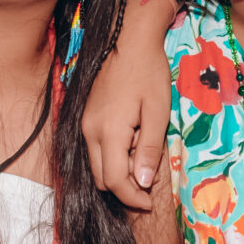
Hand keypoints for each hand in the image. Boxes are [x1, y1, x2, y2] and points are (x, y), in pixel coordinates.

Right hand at [83, 33, 172, 208]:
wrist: (128, 41)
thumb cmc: (148, 73)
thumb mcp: (158, 113)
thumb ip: (150, 150)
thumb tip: (144, 183)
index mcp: (108, 132)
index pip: (114, 181)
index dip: (132, 197)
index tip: (150, 202)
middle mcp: (90, 132)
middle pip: (101, 179)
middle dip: (125, 189)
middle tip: (149, 183)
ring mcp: (85, 125)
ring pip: (96, 166)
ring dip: (119, 173)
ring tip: (144, 158)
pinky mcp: (87, 119)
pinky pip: (96, 150)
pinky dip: (113, 158)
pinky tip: (133, 144)